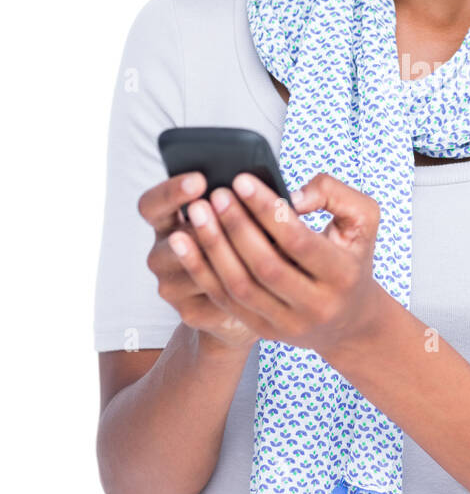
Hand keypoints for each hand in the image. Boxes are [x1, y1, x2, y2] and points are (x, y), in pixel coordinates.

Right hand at [139, 171, 262, 353]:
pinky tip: (264, 275)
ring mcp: (171, 287)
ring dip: (228, 257)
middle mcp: (161, 254)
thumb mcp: (244, 219)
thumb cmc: (245, 249)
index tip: (200, 180)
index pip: (152, 205)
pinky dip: (240, 283)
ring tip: (261, 244)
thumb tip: (292, 198)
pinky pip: (215, 296)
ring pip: (196, 271)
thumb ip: (254, 203)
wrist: (246, 304)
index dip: (171, 192)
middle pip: (172, 240)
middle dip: (204, 226)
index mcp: (167, 223)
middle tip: (227, 209)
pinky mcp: (189, 313)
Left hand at [162, 170, 387, 358]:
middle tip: (215, 195)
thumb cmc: (352, 256)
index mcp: (343, 275)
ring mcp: (288, 324)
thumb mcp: (362, 220)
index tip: (241, 181)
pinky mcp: (264, 331)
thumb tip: (290, 195)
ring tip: (196, 213)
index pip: (299, 241)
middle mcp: (316, 305)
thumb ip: (333, 194)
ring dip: (213, 248)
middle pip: (266, 266)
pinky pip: (226, 301)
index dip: (267, 211)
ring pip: (241, 287)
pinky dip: (202, 270)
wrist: (350, 320)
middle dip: (236, 228)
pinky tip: (184, 243)